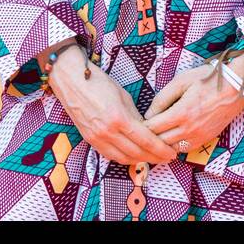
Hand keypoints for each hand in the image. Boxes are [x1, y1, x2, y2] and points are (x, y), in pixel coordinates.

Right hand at [47, 47, 177, 165]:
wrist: (72, 82)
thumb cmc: (99, 83)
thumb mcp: (124, 96)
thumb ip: (136, 116)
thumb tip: (147, 130)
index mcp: (119, 118)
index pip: (145, 140)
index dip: (161, 149)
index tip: (172, 153)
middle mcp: (107, 132)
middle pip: (136, 153)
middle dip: (155, 158)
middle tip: (167, 158)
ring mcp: (97, 138)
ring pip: (124, 158)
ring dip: (141, 161)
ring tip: (154, 159)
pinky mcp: (90, 140)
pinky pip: (111, 156)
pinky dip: (125, 159)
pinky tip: (134, 156)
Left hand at [143, 53, 243, 152]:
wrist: (236, 87)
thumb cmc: (208, 79)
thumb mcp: (182, 81)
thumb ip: (162, 98)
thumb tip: (148, 114)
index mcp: (181, 112)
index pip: (153, 128)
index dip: (141, 127)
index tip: (135, 124)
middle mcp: (189, 129)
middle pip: (160, 141)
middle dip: (147, 138)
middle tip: (139, 133)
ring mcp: (199, 136)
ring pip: (171, 149)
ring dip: (160, 145)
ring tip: (152, 138)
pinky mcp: (206, 139)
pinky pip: (184, 150)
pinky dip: (174, 147)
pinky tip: (169, 140)